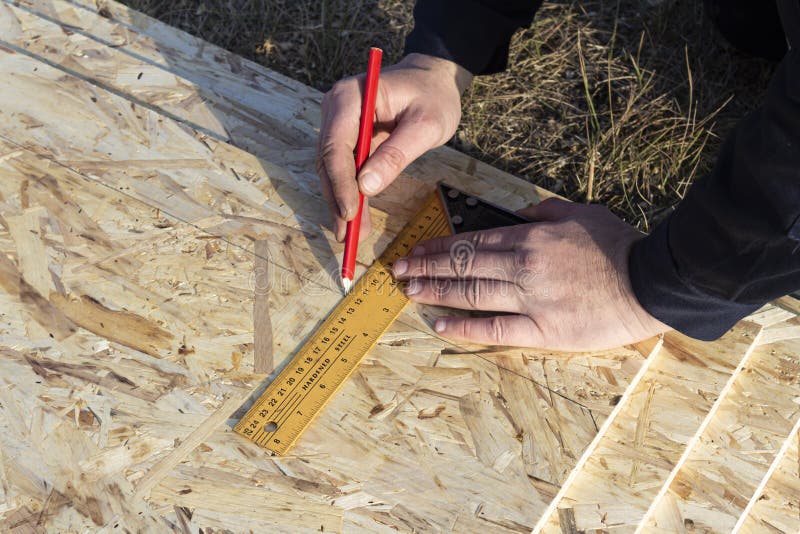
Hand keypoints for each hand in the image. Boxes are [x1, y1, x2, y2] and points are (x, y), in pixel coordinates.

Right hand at [317, 54, 472, 241]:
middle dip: (338, 199)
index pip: (336, 145)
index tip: (350, 213)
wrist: (432, 81)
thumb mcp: (426, 126)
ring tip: (351, 234)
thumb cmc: (432, 97)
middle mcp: (336, 108)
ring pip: (331, 169)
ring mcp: (338, 123)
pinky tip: (355, 218)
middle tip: (348, 234)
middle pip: (328, 161)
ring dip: (340, 202)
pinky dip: (348, 194)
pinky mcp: (346, 138)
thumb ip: (397, 154)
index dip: (340, 183)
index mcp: (351, 97)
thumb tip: (366, 187)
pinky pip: (343, 169)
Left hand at [391, 198, 668, 350]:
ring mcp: (529, 301)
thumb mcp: (581, 213)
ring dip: (435, 292)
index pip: (470, 242)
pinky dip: (464, 327)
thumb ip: (546, 211)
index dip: (437, 247)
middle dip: (425, 268)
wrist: (651, 282)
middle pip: (462, 267)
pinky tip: (440, 324)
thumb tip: (522, 213)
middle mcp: (521, 267)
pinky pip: (494, 329)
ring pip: (470, 295)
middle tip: (399, 271)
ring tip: (410, 292)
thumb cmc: (618, 245)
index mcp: (529, 238)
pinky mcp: (543, 331)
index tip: (415, 251)